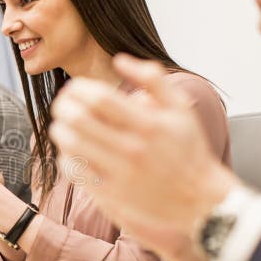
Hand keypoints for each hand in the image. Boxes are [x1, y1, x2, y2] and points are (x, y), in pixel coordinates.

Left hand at [48, 54, 237, 260]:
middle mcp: (133, 149)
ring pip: (72, 145)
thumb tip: (119, 60)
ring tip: (62, 124)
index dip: (78, 88)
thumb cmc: (189, 149)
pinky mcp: (112, 195)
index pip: (99, 98)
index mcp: (149, 124)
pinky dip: (66, 156)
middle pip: (79, 119)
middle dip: (63, 106)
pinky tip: (70, 149)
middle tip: (62, 104)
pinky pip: (75, 172)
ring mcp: (121, 174)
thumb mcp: (180, 108)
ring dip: (59, 130)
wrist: (200, 200)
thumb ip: (152, 79)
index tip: (74, 87)